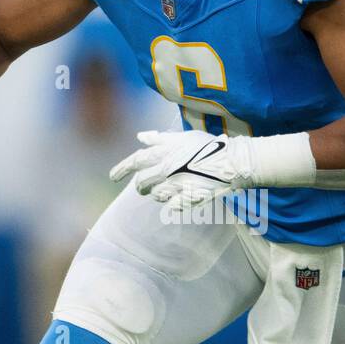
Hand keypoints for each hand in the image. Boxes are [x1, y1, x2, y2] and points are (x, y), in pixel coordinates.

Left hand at [110, 130, 254, 209]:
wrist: (232, 161)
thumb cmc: (208, 146)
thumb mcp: (183, 137)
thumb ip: (160, 139)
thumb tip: (140, 137)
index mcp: (164, 153)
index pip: (135, 161)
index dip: (121, 169)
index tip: (112, 177)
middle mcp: (167, 170)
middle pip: (142, 182)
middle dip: (140, 186)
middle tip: (141, 188)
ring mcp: (177, 185)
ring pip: (156, 195)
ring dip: (156, 194)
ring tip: (164, 190)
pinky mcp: (188, 198)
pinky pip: (172, 206)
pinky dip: (171, 203)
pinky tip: (176, 199)